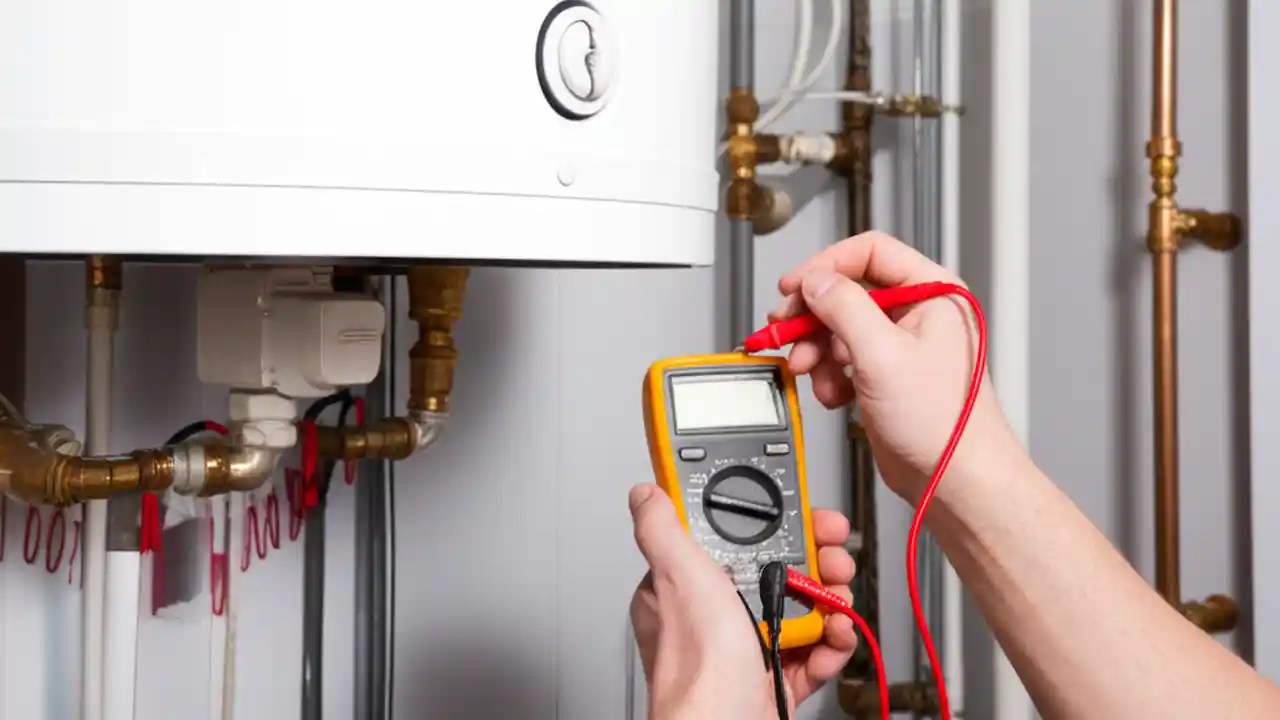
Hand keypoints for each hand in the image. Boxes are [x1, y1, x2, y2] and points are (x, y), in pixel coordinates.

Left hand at [628, 484, 857, 717]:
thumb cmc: (697, 667)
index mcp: (685, 590)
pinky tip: (837, 631)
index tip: (800, 516)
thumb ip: (662, 528)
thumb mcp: (678, 575)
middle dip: (814, 560)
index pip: (731, 539)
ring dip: (829, 598)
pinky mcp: (775, 679)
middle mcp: (714, 619)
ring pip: (799, 609)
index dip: (769, 523)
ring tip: (838, 596)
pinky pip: (813, 650)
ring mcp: (747, 649)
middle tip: (834, 557)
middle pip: (774, 571)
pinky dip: (833, 640)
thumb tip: (647, 492)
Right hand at [771, 231, 1021, 502]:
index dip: (826, 265)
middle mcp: (917, 312)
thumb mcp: (883, 354)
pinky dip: (830, 375)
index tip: (794, 286)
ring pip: (840, 327)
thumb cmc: (944, 423)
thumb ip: (844, 308)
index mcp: (932, 292)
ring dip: (818, 350)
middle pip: (848, 291)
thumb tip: (816, 281)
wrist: (953, 478)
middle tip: (787, 329)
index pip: (870, 252)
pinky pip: (844, 359)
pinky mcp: (885, 374)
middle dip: (814, 316)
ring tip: (811, 370)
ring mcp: (900, 345)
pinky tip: (834, 393)